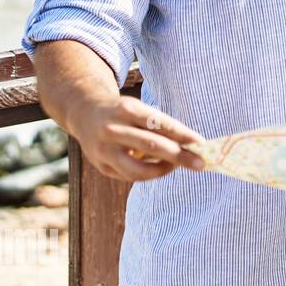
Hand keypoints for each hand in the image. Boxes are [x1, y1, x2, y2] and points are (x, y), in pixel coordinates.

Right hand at [73, 94, 205, 182]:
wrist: (85, 113)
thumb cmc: (124, 112)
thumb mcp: (139, 109)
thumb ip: (161, 126)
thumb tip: (191, 147)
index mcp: (127, 109)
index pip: (159, 123)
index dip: (182, 135)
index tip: (201, 144)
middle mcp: (113, 129)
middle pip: (151, 145)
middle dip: (179, 156)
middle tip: (200, 164)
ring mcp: (104, 149)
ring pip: (139, 169)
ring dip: (163, 170)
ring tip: (175, 166)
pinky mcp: (100, 165)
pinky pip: (130, 176)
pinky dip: (149, 174)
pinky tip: (159, 168)